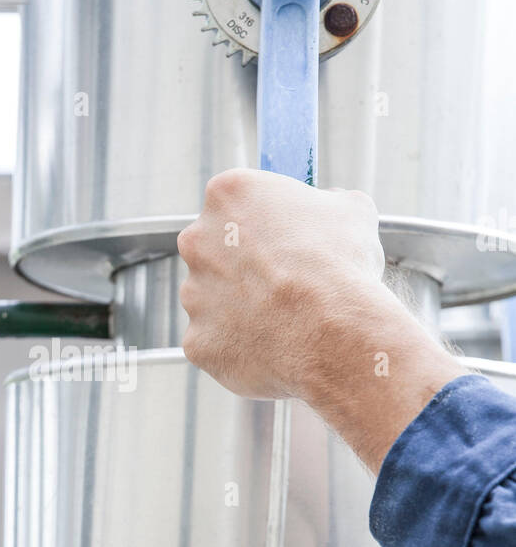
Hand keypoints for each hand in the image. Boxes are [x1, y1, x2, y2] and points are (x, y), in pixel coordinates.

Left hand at [178, 168, 463, 470]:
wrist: (338, 332)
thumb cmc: (344, 268)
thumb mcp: (351, 212)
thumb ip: (324, 207)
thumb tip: (332, 208)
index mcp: (230, 195)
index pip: (234, 201)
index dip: (262, 223)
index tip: (278, 238)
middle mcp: (200, 241)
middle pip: (215, 250)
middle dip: (244, 266)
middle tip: (285, 286)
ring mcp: (194, 296)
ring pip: (213, 301)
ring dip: (242, 310)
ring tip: (287, 323)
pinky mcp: (198, 345)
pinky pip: (215, 346)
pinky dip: (240, 351)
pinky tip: (275, 351)